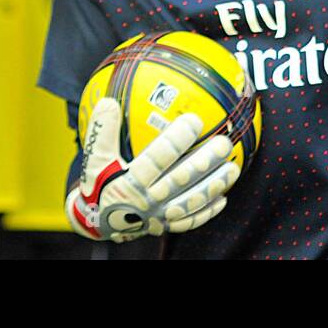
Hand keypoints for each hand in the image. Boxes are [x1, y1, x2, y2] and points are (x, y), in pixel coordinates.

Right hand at [66, 96, 239, 242]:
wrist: (96, 222)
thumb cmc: (97, 184)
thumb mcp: (94, 158)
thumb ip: (102, 131)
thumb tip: (108, 102)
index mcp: (130, 182)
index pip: (157, 158)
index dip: (177, 140)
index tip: (195, 120)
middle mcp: (147, 200)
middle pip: (181, 179)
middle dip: (204, 161)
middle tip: (224, 143)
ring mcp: (159, 215)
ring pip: (191, 201)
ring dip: (214, 185)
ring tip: (233, 169)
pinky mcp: (165, 225)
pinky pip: (189, 221)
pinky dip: (207, 211)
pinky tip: (223, 198)